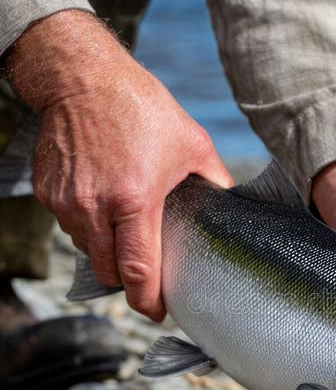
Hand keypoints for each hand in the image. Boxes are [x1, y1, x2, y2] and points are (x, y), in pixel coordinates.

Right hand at [6, 10, 231, 319]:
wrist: (82, 78)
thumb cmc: (140, 108)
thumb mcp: (193, 144)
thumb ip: (215, 184)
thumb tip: (232, 211)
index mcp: (134, 200)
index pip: (136, 271)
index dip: (148, 300)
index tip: (157, 312)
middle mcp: (94, 207)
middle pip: (109, 272)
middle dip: (128, 280)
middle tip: (148, 276)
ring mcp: (66, 202)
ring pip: (87, 251)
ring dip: (107, 251)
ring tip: (127, 230)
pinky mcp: (48, 194)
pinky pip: (70, 227)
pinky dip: (88, 227)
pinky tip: (105, 204)